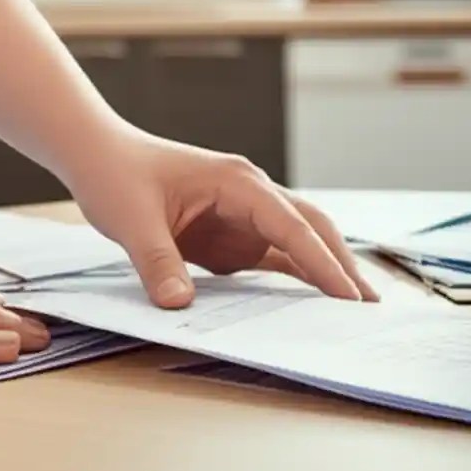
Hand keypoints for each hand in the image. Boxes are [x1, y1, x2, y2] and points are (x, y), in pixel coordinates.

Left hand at [62, 129, 378, 307]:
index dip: (321, 262)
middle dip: (341, 266)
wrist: (98, 156)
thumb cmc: (116, 175)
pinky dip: (293, 281)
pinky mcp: (230, 235)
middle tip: (371, 308)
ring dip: (324, 275)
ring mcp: (243, 215)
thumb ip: (157, 262)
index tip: (347, 296)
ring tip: (354, 315)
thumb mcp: (131, 221)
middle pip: (312, 229)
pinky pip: (270, 259)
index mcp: (237, 182)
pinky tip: (309, 310)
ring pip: (297, 245)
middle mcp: (250, 195)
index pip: (293, 225)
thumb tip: (178, 305)